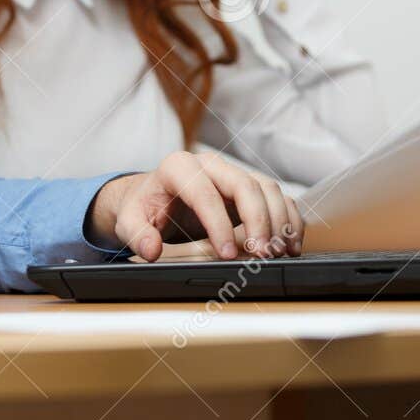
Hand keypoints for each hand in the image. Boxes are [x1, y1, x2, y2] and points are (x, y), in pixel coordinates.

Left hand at [85, 151, 303, 261]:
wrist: (152, 197)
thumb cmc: (143, 208)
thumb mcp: (130, 221)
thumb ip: (137, 235)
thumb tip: (151, 249)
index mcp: (178, 167)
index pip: (204, 193)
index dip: (219, 224)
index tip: (228, 254)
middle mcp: (210, 164)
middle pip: (244, 185)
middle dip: (258, 220)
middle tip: (261, 254)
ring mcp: (232, 173)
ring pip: (266, 188)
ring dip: (278, 221)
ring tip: (277, 253)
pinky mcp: (248, 187)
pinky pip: (277, 197)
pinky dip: (289, 219)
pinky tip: (290, 245)